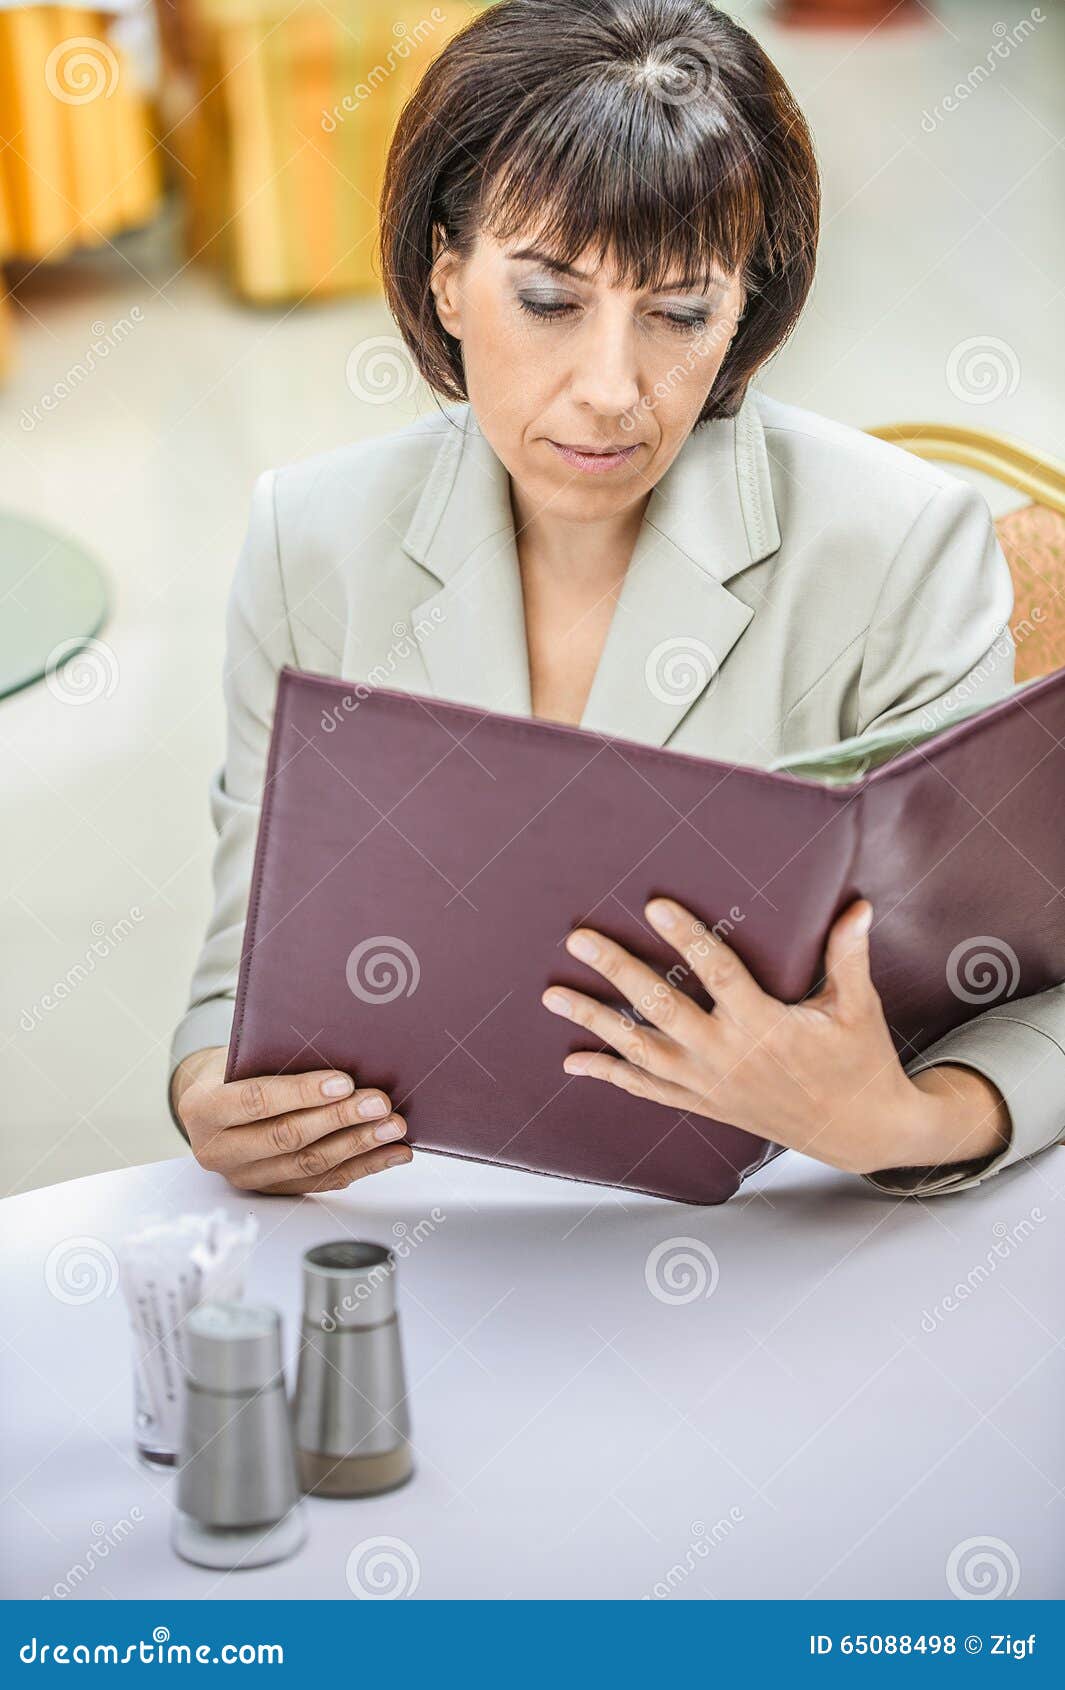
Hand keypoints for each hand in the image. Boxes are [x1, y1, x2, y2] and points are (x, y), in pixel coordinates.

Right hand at [171, 1047, 412, 1193]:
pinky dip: (363, 1167)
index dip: (302, 1093)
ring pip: (309, 1164)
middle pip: (287, 1137)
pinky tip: (392, 1152)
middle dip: (340, 1119)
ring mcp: (246, 1175)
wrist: (211, 1100)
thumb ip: (275, 1057)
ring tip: (393, 1126)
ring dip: (358, 1145)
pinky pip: (323, 1181)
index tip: (343, 1082)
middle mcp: (219, 1150)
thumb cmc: (233, 1068)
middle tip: (379, 1103)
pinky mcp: (273, 1189)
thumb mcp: (239, 1054)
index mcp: (203, 1109)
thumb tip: (341, 1047)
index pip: (257, 1101)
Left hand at [541, 897, 1009, 1177]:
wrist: (857, 1131)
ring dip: (595, 1022)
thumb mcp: (857, 1008)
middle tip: (579, 940)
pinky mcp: (703, 1103)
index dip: (686, 938)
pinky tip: (573, 1061)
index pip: (718, 974)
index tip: (654, 905)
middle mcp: (728, 1056)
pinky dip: (609, 1074)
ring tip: (553, 996)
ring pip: (641, 1051)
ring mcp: (710, 1084)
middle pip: (662, 1008)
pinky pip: (647, 1089)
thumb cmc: (858, 1061)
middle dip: (617, 972)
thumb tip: (858, 907)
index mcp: (766, 1026)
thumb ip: (848, 956)